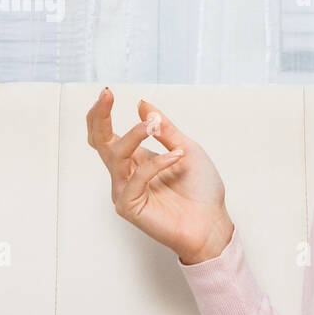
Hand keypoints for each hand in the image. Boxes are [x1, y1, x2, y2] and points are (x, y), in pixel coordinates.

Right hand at [86, 88, 234, 264]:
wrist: (213, 222)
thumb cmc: (201, 190)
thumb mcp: (187, 148)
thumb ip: (165, 129)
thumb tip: (142, 104)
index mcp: (136, 159)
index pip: (108, 135)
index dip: (101, 114)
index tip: (107, 92)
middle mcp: (126, 174)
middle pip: (100, 143)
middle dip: (100, 117)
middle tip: (107, 95)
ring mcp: (126, 191)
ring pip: (116, 156)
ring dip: (134, 136)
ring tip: (154, 126)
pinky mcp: (130, 207)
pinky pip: (135, 179)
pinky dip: (156, 164)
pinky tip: (176, 158)